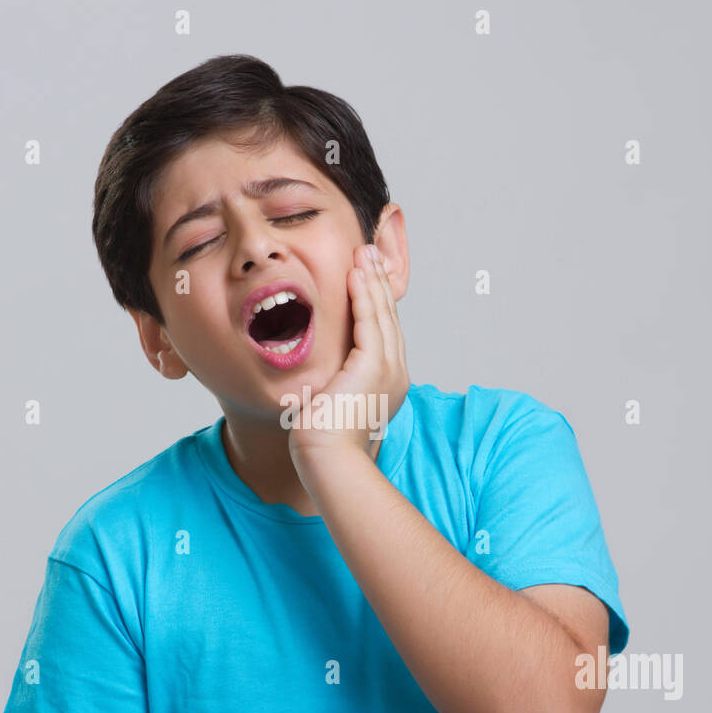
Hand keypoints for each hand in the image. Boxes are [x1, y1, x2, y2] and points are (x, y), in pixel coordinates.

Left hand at [287, 243, 408, 461]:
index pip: (381, 332)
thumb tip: (317, 377)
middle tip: (368, 252)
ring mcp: (388, 369)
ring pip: (380, 314)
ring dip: (371, 280)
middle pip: (387, 317)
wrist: (327, 460)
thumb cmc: (321, 442)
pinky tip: (356, 274)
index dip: (374, 300)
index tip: (363, 274)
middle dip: (377, 282)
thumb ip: (331, 383)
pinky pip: (369, 321)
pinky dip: (363, 295)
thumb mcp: (330, 403)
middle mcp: (394, 373)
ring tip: (364, 253)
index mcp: (386, 382)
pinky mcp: (374, 366)